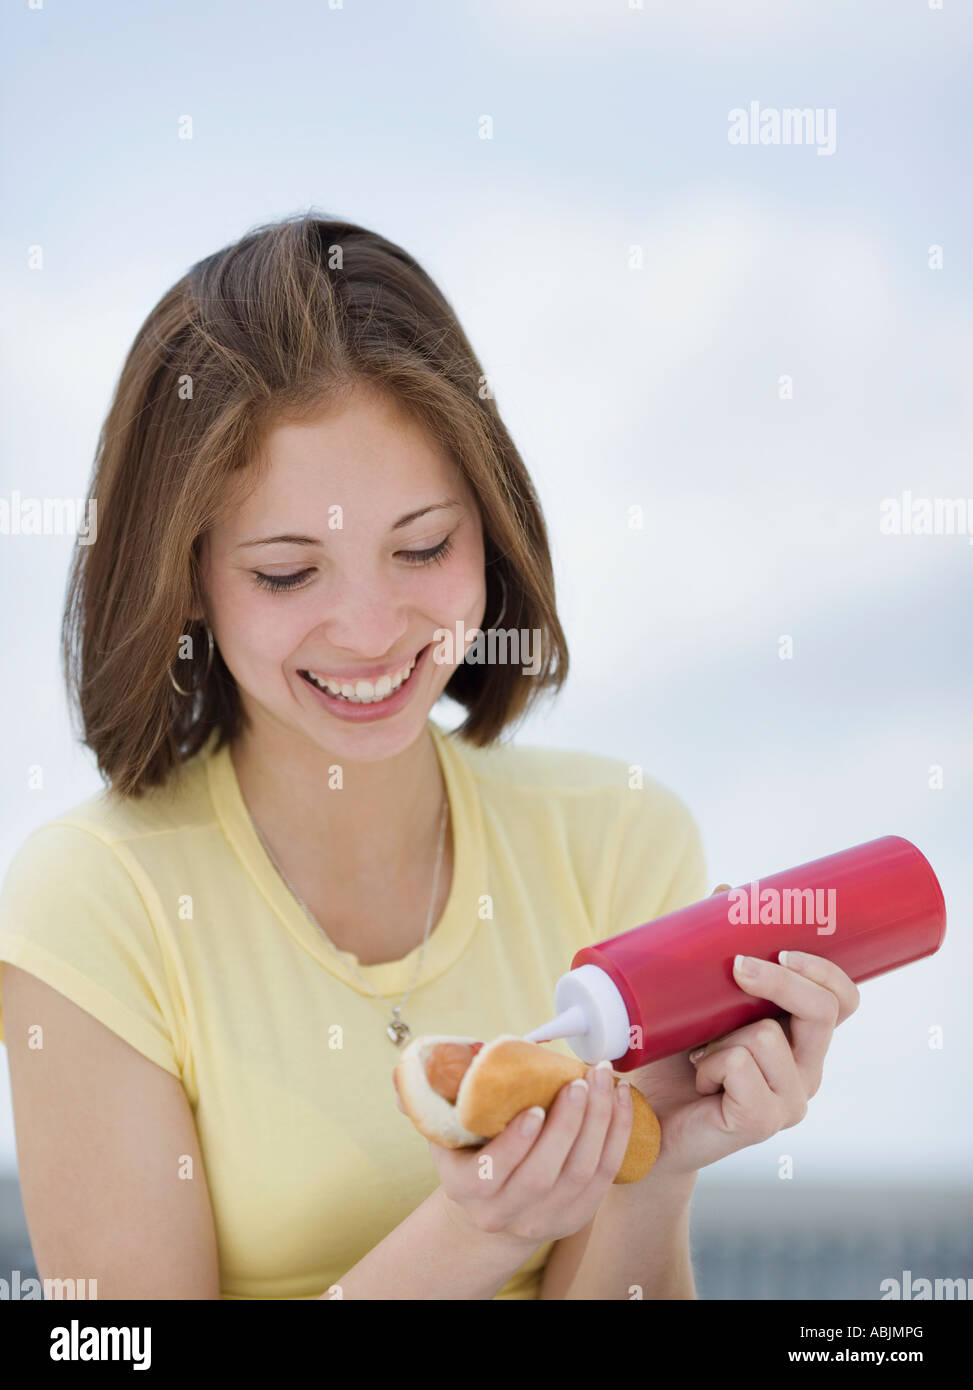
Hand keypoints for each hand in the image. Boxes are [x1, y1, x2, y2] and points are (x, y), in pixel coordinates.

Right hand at [393, 1063, 634, 1243]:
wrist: (491, 1210)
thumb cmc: (468, 1152)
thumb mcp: (443, 1131)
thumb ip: (427, 1101)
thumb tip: (403, 1072)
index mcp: (466, 1189)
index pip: (492, 1174)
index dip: (516, 1143)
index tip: (535, 1108)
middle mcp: (504, 1212)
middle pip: (544, 1174)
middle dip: (568, 1124)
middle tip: (581, 1080)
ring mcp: (544, 1219)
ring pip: (580, 1174)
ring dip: (599, 1122)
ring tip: (604, 1080)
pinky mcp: (577, 1216)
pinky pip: (605, 1176)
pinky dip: (617, 1136)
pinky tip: (621, 1100)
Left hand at [625, 883, 860, 1178]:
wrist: (643, 1117)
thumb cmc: (671, 1055)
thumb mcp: (695, 997)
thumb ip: (715, 951)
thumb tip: (728, 890)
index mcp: (801, 1036)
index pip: (842, 998)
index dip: (826, 970)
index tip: (784, 946)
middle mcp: (807, 1068)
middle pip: (823, 1010)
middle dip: (781, 980)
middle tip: (738, 967)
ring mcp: (790, 1100)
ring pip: (768, 1036)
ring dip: (722, 1036)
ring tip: (700, 1053)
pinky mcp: (764, 1123)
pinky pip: (742, 1068)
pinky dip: (712, 1064)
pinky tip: (701, 1080)